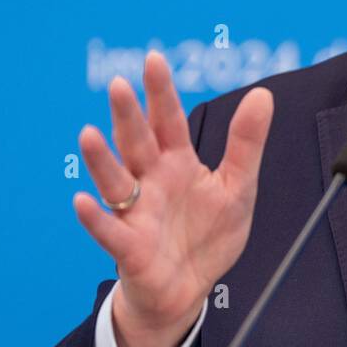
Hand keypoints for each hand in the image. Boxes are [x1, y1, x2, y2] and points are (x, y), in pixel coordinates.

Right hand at [73, 51, 272, 346]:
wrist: (190, 287)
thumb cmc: (208, 234)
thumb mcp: (238, 185)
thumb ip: (246, 142)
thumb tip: (263, 94)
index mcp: (177, 164)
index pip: (168, 122)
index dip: (161, 92)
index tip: (154, 59)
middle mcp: (151, 182)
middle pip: (137, 144)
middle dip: (128, 115)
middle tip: (119, 84)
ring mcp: (137, 213)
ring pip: (116, 182)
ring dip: (101, 160)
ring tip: (88, 134)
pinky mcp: (130, 248)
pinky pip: (110, 231)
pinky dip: (95, 218)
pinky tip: (82, 201)